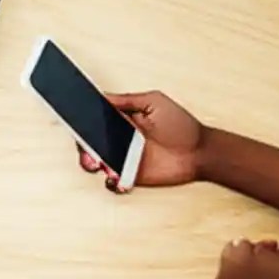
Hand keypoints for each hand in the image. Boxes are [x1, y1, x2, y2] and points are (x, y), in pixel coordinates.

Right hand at [78, 91, 208, 193]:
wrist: (199, 151)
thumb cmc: (181, 125)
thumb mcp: (154, 102)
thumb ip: (127, 99)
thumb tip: (103, 96)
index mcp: (123, 120)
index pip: (95, 121)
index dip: (84, 124)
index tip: (79, 125)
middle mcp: (120, 139)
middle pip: (90, 143)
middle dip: (84, 147)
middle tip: (89, 150)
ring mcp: (125, 159)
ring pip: (97, 163)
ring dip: (93, 164)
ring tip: (100, 164)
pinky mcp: (132, 176)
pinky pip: (113, 182)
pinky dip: (111, 182)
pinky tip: (117, 177)